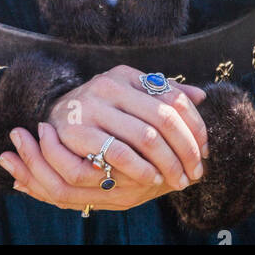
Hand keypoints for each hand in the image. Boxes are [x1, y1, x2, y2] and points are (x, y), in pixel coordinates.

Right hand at [0, 65, 208, 211]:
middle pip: (164, 117)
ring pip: (146, 137)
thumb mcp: (129, 96)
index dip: (195, 126)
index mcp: (126, 74)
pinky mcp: (78, 132)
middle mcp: (110, 85)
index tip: (205, 150)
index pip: (173, 97)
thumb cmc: (99, 112)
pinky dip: (141, 169)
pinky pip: (119, 154)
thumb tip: (201, 95)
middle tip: (196, 172)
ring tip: (179, 180)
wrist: (50, 118)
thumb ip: (162, 95)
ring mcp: (92, 107)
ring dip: (168, 163)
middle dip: (186, 149)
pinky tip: (151, 179)